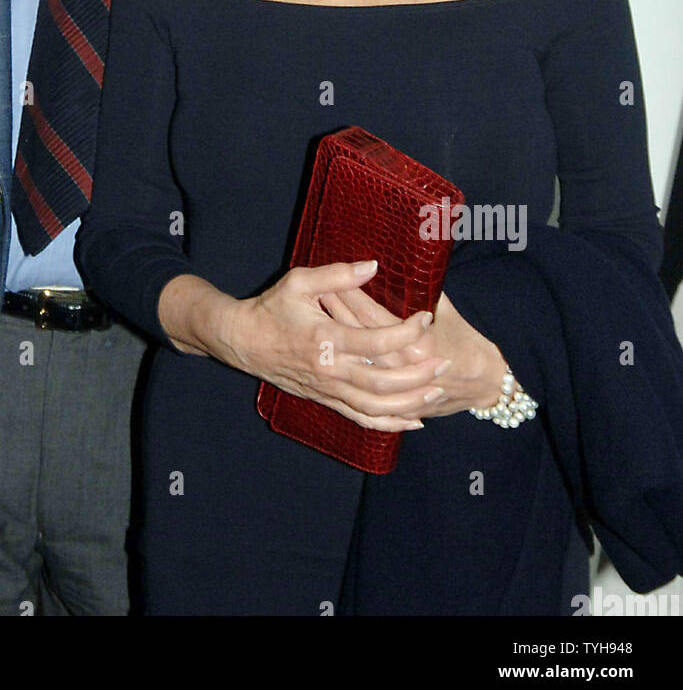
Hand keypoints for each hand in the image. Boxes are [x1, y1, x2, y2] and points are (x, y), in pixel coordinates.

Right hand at [217, 261, 451, 431]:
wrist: (243, 342)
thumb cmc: (272, 308)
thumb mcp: (299, 281)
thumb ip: (338, 275)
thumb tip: (373, 265)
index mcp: (326, 339)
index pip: (377, 341)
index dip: (407, 332)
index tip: (426, 318)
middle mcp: (331, 370)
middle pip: (384, 382)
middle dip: (420, 375)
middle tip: (446, 363)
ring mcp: (329, 390)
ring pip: (377, 407)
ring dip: (411, 403)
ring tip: (437, 391)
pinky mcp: (326, 400)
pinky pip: (362, 419)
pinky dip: (391, 424)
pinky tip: (413, 421)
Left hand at [321, 284, 507, 416]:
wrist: (489, 379)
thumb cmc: (469, 338)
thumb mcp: (448, 308)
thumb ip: (424, 290)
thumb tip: (401, 267)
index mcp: (414, 342)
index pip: (372, 315)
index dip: (351, 296)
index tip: (333, 279)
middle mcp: (402, 366)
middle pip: (358, 336)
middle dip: (338, 312)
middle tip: (319, 291)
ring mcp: (398, 386)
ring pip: (356, 359)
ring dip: (339, 335)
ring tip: (321, 314)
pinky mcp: (396, 400)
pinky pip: (364, 387)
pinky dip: (346, 367)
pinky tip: (334, 355)